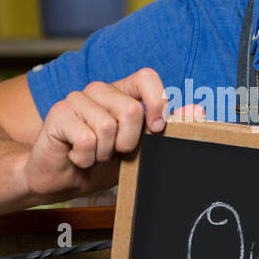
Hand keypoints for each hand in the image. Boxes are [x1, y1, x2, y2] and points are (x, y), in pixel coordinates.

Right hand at [23, 67, 202, 199]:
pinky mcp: (59, 113)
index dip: (157, 101)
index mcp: (121, 94)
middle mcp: (99, 90)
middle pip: (131, 110)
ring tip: (92, 154)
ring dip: (103, 153)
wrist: (60, 181)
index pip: (146, 77)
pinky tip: (76, 156)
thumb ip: (163, 129)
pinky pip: (86, 139)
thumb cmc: (98, 164)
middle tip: (113, 152)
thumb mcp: (137, 150)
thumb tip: (199, 111)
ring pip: (108, 127)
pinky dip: (85, 158)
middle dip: (127, 143)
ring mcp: (77, 99)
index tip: (157, 128)